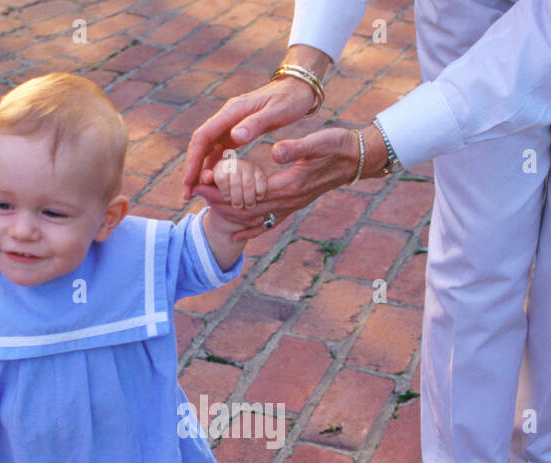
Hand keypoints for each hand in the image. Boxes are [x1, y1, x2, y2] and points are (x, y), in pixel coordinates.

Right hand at [182, 76, 316, 200]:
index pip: (203, 137)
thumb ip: (256, 124)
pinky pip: (218, 150)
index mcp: (232, 112)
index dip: (194, 160)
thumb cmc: (290, 100)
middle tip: (187, 194)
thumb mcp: (277, 112)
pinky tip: (213, 183)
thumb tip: (235, 136)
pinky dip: (213, 166)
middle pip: (200, 145)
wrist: (297, 88)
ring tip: (196, 193)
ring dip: (200, 170)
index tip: (190, 181)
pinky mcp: (236, 131)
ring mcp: (230, 125)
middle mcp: (226, 117)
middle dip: (191, 169)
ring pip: (207, 149)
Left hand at [193, 127, 363, 242]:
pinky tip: (234, 232)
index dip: (224, 189)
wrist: (355, 161)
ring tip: (206, 207)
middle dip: (219, 202)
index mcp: (290, 185)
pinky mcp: (293, 206)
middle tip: (195, 194)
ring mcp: (291, 206)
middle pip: (246, 208)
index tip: (202, 182)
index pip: (248, 192)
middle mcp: (289, 201)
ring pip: (254, 218)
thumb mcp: (318, 142)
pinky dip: (249, 229)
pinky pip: (268, 223)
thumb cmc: (337, 146)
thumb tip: (275, 150)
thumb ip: (295, 148)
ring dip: (229, 214)